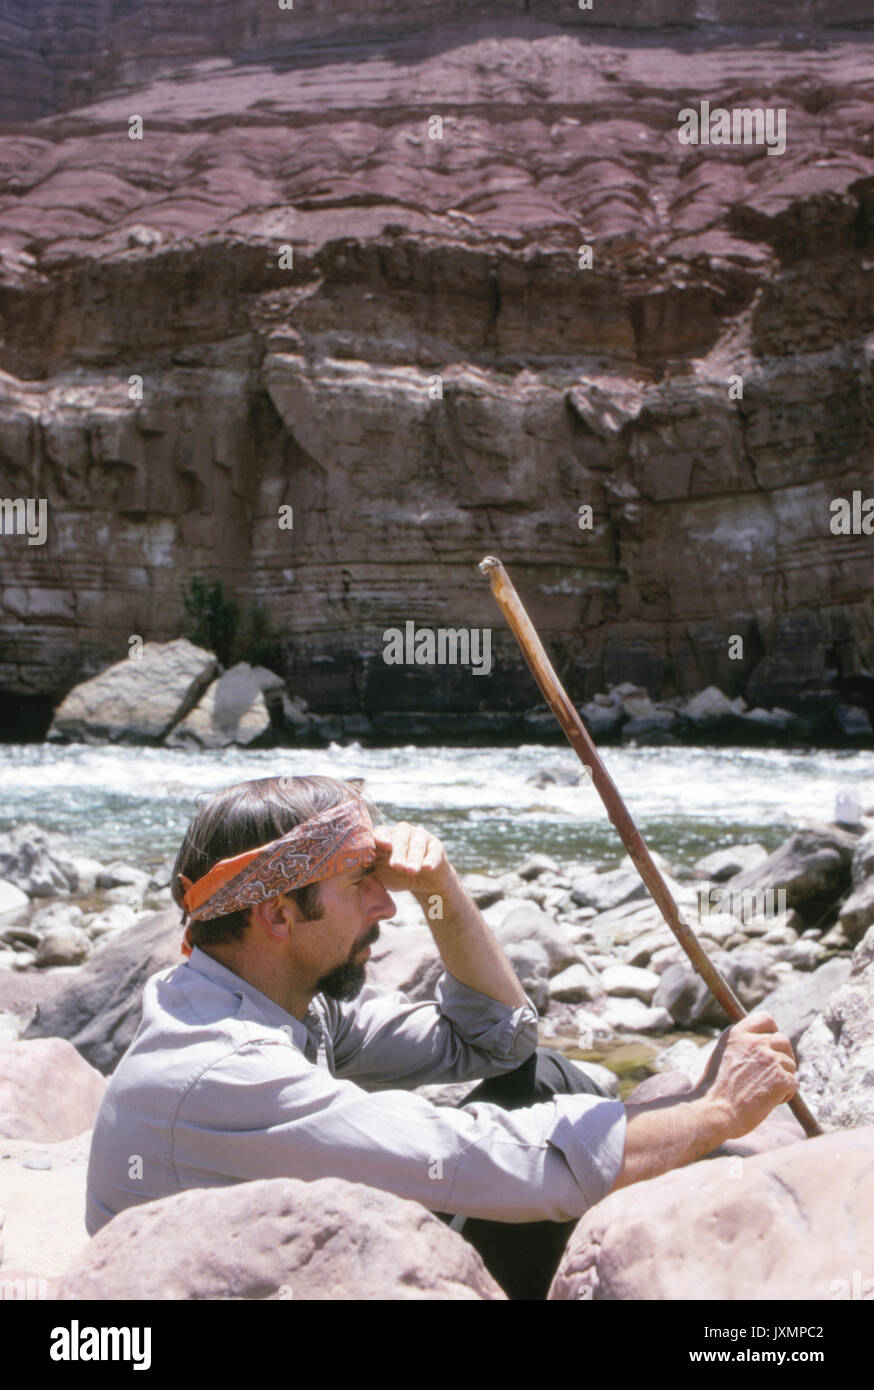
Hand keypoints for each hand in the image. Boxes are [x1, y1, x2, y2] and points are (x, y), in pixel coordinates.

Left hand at [371, 822, 453, 896]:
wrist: (423, 881)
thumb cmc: (396, 875)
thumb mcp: (381, 875)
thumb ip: (369, 872)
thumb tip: (354, 876)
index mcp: (386, 836)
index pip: (380, 833)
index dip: (381, 838)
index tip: (382, 847)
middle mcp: (403, 832)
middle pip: (400, 836)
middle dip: (398, 851)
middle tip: (397, 866)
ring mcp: (421, 837)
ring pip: (417, 842)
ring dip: (413, 857)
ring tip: (411, 871)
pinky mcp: (437, 847)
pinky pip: (434, 850)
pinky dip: (431, 859)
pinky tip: (428, 867)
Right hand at [692, 1012, 797, 1139]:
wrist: (714, 1112)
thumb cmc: (714, 1091)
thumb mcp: (722, 1057)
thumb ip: (742, 1047)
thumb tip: (762, 1048)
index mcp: (737, 1034)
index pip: (765, 1019)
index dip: (772, 1031)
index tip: (771, 1044)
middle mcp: (754, 1042)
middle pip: (783, 1041)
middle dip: (782, 1056)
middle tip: (774, 1074)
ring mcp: (769, 1059)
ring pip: (790, 1064)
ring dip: (782, 1078)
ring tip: (764, 1093)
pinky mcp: (781, 1078)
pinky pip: (793, 1082)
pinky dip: (785, 1094)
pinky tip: (769, 1102)